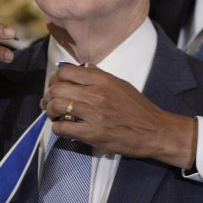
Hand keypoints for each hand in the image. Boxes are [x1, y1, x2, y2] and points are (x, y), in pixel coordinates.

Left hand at [41, 64, 197, 168]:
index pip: (65, 71)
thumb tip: (82, 68)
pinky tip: (63, 128)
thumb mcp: (120, 84)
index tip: (55, 86)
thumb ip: (100, 76)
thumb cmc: (138, 108)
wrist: (154, 130)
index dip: (55, 79)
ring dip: (49, 111)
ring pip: (56, 106)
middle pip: (57, 88)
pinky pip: (63, 128)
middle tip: (49, 103)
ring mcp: (94, 113)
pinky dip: (57, 128)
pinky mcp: (93, 133)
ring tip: (54, 115)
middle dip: (48, 96)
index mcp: (102, 79)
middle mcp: (96, 93)